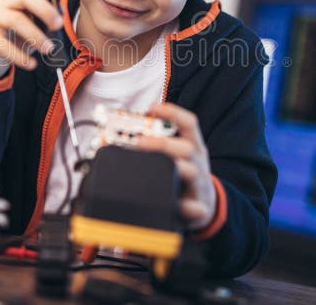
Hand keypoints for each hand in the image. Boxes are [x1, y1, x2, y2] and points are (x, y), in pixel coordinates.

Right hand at [0, 0, 62, 79]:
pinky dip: (20, 56)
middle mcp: (4, 3)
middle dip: (45, 10)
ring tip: (49, 49)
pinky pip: (1, 44)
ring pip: (15, 19)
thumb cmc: (16, 38)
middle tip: (58, 25)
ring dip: (36, 35)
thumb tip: (61, 21)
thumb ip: (46, 20)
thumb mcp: (33, 26)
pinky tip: (31, 63)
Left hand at [136, 103, 216, 230]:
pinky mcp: (200, 206)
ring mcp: (200, 182)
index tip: (153, 108)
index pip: (189, 122)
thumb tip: (109, 138)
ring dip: (173, 167)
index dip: (172, 112)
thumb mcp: (175, 154)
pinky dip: (187, 206)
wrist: (206, 202)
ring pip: (192, 172)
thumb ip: (150, 143)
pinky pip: (196, 207)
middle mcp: (198, 161)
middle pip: (186, 147)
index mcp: (192, 145)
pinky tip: (177, 205)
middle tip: (139, 142)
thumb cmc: (183, 173)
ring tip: (152, 168)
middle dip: (162, 143)